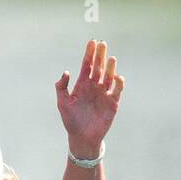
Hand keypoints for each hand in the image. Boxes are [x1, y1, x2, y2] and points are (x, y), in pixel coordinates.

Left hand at [55, 40, 123, 155]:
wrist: (82, 137)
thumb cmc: (71, 121)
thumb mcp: (62, 103)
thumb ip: (61, 87)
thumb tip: (66, 72)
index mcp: (82, 84)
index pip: (87, 65)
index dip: (89, 54)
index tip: (92, 41)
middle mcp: (94, 86)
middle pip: (99, 67)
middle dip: (100, 56)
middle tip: (103, 43)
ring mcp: (104, 94)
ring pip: (109, 76)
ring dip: (110, 67)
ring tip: (110, 57)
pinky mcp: (113, 103)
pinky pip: (117, 90)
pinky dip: (118, 83)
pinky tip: (117, 76)